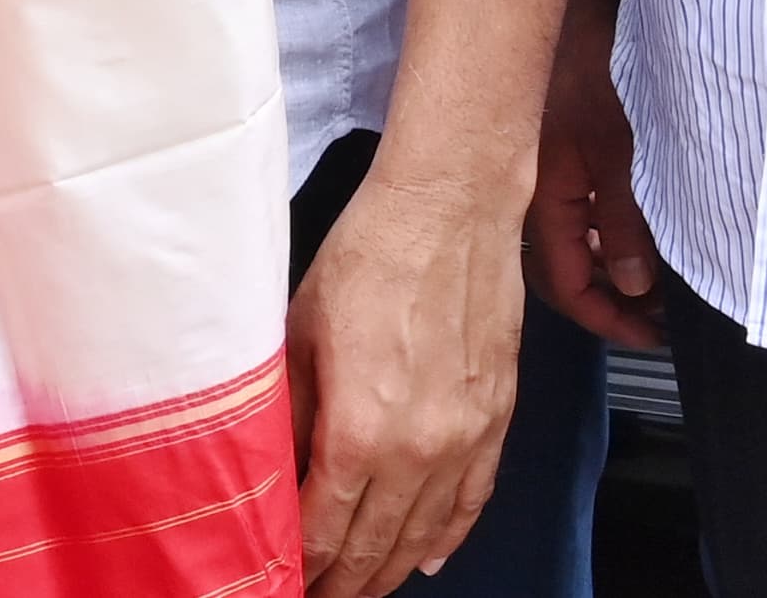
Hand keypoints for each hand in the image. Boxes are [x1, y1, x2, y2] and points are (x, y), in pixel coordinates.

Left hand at [287, 160, 523, 596]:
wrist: (450, 208)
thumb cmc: (371, 254)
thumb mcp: (299, 334)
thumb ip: (288, 413)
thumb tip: (270, 471)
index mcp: (360, 432)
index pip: (323, 532)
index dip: (298, 565)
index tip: (279, 578)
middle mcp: (418, 451)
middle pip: (373, 548)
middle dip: (341, 581)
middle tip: (314, 593)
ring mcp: (465, 440)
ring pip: (424, 535)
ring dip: (389, 569)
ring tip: (359, 586)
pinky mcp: (496, 420)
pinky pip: (473, 500)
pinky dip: (449, 536)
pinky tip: (428, 557)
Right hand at [527, 0, 659, 346]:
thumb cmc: (592, 62)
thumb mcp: (619, 146)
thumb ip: (622, 220)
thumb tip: (631, 286)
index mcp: (542, 198)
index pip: (566, 286)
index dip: (609, 320)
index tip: (654, 337)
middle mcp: (536, 191)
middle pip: (566, 269)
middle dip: (613, 301)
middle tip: (664, 316)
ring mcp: (546, 168)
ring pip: (574, 238)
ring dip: (613, 264)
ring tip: (663, 278)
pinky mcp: (560, 145)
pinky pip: (580, 206)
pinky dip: (609, 228)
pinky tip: (641, 226)